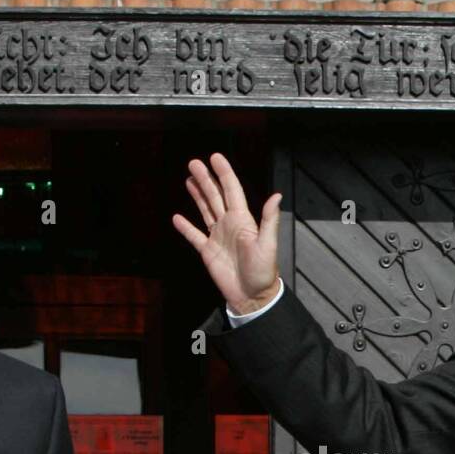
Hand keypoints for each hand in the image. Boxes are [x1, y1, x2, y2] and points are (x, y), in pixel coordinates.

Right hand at [171, 152, 281, 314]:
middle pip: (215, 196)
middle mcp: (229, 224)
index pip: (232, 190)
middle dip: (205, 179)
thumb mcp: (268, 244)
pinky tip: (177, 217)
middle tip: (193, 163)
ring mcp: (218, 237)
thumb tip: (276, 195)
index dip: (224, 173)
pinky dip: (186, 227)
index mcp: (243, 220)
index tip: (215, 157)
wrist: (251, 296)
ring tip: (188, 179)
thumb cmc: (263, 272)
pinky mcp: (208, 251)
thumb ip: (269, 220)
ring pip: (205, 210)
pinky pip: (194, 236)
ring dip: (197, 195)